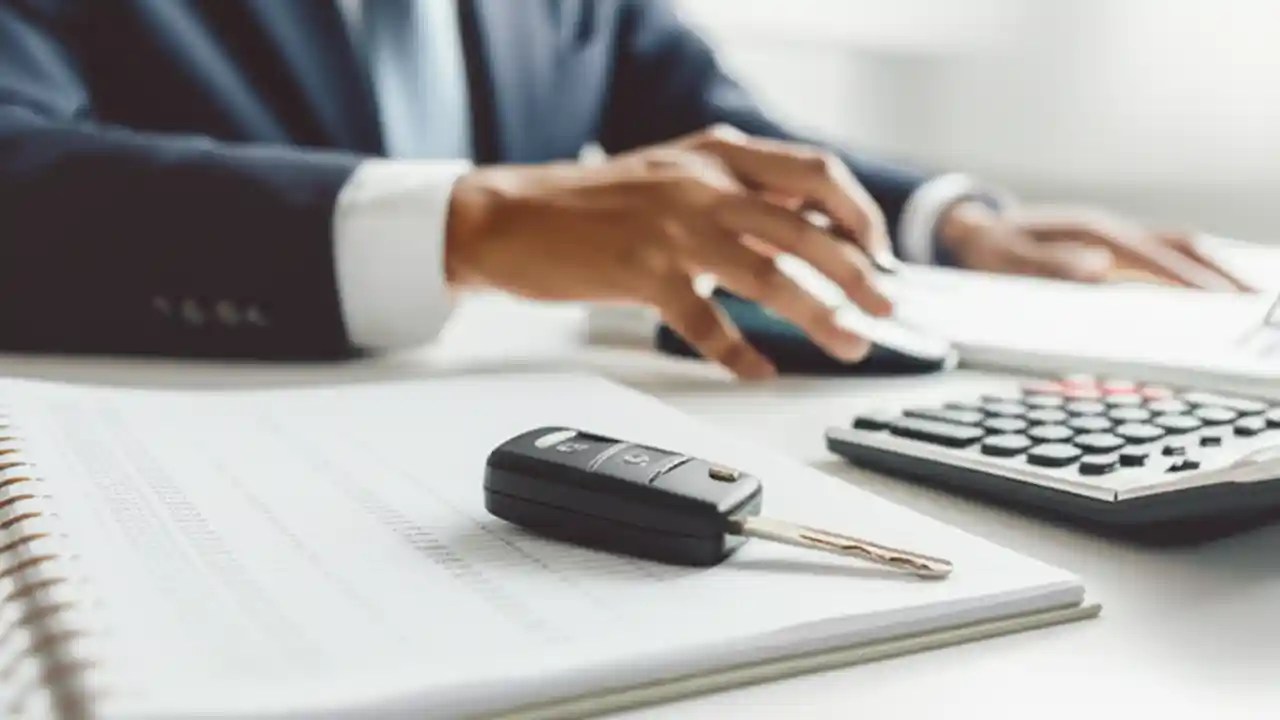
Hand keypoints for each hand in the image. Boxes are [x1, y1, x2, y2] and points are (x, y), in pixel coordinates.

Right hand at [445, 125, 894, 378]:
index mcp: (716, 155)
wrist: (511, 216)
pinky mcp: (643, 275)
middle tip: (886, 308)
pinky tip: (758, 372)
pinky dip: (739, 354)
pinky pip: (707, 322)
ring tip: (849, 343)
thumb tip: (801, 230)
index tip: (878, 253)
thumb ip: (734, 193)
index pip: (816, 174)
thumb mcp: (672, 175)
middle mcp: (703, 186)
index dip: (860, 215)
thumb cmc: (591, 203)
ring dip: (821, 316)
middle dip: (860, 274)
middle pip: (809, 230)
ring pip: (771, 277)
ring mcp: (674, 230)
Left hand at [939, 201, 1252, 291]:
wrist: (970, 232)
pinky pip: (1158, 262)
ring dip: (1211, 273)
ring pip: (1175, 252)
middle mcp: (1110, 233)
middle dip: (1219, 274)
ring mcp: (1112, 241)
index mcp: (1092, 233)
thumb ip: (1047, 264)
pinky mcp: (1109, 253)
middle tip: (1254, 304)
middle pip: (1179, 249)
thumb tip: (1096, 269)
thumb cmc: (989, 248)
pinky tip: (1206, 299)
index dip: (1191, 279)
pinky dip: (1188, 276)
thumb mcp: (1006, 258)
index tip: (1222, 301)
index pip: (1155, 257)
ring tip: (1244, 303)